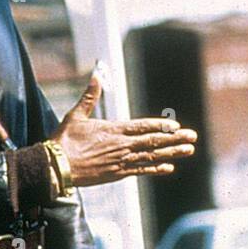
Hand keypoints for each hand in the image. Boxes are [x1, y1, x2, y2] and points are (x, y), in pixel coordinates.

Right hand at [51, 74, 196, 186]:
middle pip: (153, 141)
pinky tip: (168, 167)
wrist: (55, 167)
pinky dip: (155, 169)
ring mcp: (120, 161)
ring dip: (171, 153)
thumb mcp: (76, 115)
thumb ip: (90, 96)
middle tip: (192, 137)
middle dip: (174, 139)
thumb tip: (95, 74)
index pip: (143, 126)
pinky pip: (140, 171)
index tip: (176, 126)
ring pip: (151, 156)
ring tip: (188, 151)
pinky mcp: (116, 174)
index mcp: (113, 130)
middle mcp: (121, 145)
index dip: (161, 126)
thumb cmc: (65, 140)